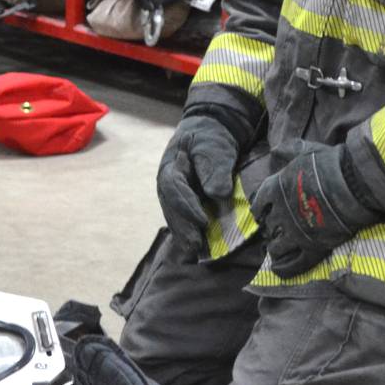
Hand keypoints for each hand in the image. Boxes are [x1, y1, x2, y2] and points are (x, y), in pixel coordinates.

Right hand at [155, 112, 243, 254]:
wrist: (209, 134)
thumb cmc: (211, 140)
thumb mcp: (216, 148)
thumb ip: (216, 169)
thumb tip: (218, 195)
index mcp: (171, 167)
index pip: (174, 188)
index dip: (187, 206)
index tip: (203, 221)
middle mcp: (166, 183)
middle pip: (170, 206)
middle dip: (183, 226)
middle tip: (196, 245)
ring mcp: (172, 193)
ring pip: (173, 215)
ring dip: (183, 233)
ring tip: (195, 250)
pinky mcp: (181, 202)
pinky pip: (179, 218)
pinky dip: (186, 232)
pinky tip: (194, 247)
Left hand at [249, 143, 375, 276]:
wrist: (352, 183)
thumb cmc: (330, 164)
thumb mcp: (305, 151)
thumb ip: (288, 151)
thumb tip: (275, 151)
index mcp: (275, 189)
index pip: (259, 205)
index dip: (261, 211)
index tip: (264, 214)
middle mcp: (280, 213)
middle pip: (267, 228)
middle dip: (270, 230)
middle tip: (275, 232)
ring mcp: (295, 233)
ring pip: (276, 248)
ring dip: (275, 249)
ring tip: (277, 250)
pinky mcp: (312, 248)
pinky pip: (293, 265)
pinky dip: (283, 269)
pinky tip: (279, 270)